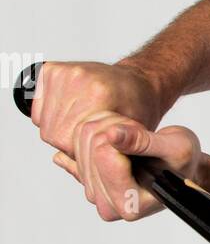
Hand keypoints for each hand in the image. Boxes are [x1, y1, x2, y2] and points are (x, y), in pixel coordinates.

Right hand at [31, 60, 164, 157]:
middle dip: (70, 143)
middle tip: (90, 137)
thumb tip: (92, 174)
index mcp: (100, 93)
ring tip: (82, 125)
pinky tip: (71, 113)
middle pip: (54, 134)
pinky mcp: (49, 70)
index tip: (97, 148)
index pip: (69, 142)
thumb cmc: (138, 108)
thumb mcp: (136, 136)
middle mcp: (78, 78)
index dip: (82, 152)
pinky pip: (36, 109)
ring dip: (59, 131)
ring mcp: (63, 72)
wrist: (137, 80)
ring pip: (43, 124)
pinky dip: (49, 116)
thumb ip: (114, 152)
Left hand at [53, 117, 203, 221]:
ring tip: (132, 138)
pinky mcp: (85, 182)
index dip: (125, 133)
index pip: (104, 153)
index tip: (144, 135)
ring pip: (80, 140)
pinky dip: (90, 135)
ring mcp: (94, 194)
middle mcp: (108, 206)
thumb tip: (112, 135)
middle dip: (115, 129)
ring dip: (106, 127)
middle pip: (90, 145)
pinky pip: (72, 147)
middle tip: (140, 135)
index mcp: (130, 204)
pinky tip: (107, 137)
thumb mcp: (176, 147)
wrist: (179, 168)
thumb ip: (143, 142)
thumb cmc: (183, 163)